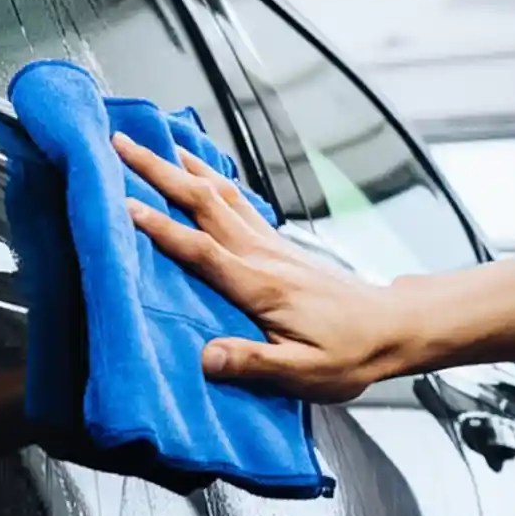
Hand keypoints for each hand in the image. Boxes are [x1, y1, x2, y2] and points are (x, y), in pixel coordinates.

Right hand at [112, 132, 418, 402]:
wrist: (392, 328)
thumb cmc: (350, 353)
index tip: (126, 205)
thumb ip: (254, 364)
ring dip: (182, 166)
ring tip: (153, 143)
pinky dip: (212, 177)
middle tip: (122, 146)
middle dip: (159, 172)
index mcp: (261, 286)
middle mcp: (262, 255)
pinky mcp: (277, 244)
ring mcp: (270, 244)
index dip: (162, 229)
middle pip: (203, 202)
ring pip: (219, 193)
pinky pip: (238, 199)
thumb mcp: (304, 372)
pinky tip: (201, 168)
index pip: (202, 250)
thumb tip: (206, 357)